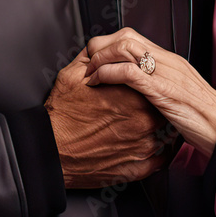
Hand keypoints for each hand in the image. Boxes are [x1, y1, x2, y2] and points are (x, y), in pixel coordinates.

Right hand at [45, 45, 175, 188]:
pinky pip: (161, 159)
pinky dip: (159, 153)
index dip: (146, 84)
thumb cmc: (61, 117)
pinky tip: (148, 145)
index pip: (153, 83)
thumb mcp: (72, 75)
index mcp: (131, 95)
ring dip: (158, 129)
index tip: (141, 87)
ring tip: (144, 126)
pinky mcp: (139, 168)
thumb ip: (93, 57)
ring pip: (165, 133)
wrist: (50, 152)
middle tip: (141, 107)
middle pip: (163, 108)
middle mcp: (143, 121)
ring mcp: (143, 147)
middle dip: (154, 105)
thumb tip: (103, 48)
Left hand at [84, 28, 215, 158]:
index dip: (109, 45)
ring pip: (125, 47)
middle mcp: (167, 61)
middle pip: (126, 36)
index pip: (133, 38)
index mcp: (171, 61)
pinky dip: (108, 74)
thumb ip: (163, 86)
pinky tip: (98, 83)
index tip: (96, 60)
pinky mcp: (162, 90)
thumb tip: (141, 89)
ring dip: (100, 59)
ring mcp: (165, 73)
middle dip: (100, 47)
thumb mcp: (180, 96)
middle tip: (87, 64)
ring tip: (89, 74)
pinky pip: (129, 72)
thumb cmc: (204, 120)